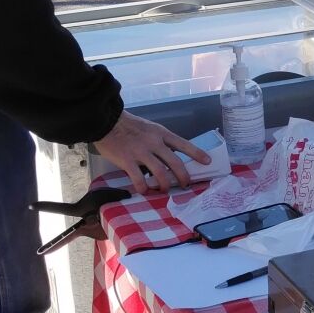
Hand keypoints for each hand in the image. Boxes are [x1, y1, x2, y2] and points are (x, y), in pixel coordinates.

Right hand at [93, 111, 211, 195]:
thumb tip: (169, 157)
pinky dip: (144, 188)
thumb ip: (159, 141)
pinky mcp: (127, 161)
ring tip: (164, 189)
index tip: (207, 161)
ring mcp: (141, 152)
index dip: (197, 153)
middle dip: (183, 176)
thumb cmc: (128, 125)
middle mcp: (154, 142)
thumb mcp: (149, 128)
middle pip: (175, 162)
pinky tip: (145, 191)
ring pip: (160, 173)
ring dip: (165, 185)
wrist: (106, 121)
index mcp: (161, 133)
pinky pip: (139, 179)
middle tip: (185, 184)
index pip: (183, 144)